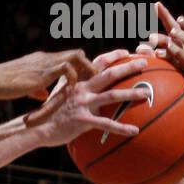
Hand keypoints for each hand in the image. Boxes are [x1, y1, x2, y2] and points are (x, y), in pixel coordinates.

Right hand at [0, 47, 96, 100]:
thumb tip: (44, 95)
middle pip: (77, 53)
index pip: (67, 57)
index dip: (79, 67)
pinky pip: (67, 68)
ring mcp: (46, 63)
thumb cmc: (3, 84)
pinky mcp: (44, 71)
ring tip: (87, 83)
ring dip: (85, 69)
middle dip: (87, 66)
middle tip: (91, 81)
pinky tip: (70, 89)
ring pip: (76, 56)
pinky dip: (73, 78)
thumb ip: (37, 88)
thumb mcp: (23, 86)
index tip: (85, 79)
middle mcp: (47, 58)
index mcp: (42, 60)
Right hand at [23, 53, 149, 147]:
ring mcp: (83, 104)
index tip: (127, 52)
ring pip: (112, 95)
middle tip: (145, 62)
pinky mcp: (83, 120)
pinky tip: (135, 131)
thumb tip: (80, 82)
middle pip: (110, 74)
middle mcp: (82, 89)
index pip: (98, 62)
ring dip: (131, 93)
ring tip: (146, 94)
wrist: (36, 127)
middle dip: (129, 67)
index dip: (114, 55)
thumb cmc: (48, 112)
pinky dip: (121, 127)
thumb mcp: (59, 93)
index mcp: (78, 80)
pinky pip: (106, 124)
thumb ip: (72, 86)